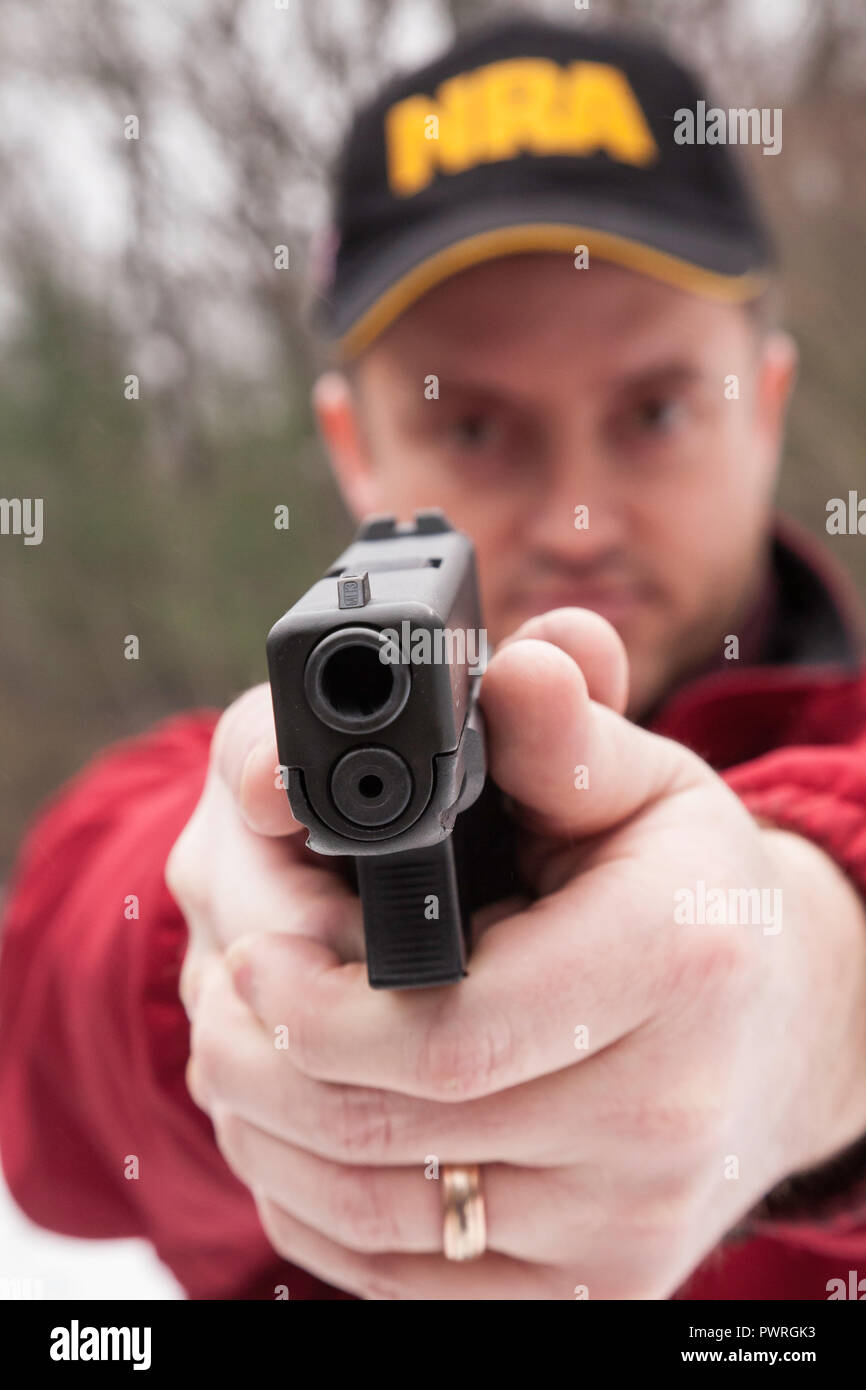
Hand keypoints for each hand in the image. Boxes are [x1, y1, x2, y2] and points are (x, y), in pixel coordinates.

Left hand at [181, 610, 865, 1298]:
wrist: (778, 1036)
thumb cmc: (689, 895)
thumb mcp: (644, 788)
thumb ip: (564, 733)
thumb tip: (517, 667)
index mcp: (675, 965)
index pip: (447, 1027)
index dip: (314, 1002)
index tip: (243, 956)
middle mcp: (661, 1116)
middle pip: (384, 1130)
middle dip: (262, 1061)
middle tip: (217, 995)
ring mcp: (623, 1226)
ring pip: (372, 1218)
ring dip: (271, 1134)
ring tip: (240, 1055)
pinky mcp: (590, 1292)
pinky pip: (405, 1284)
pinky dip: (321, 1211)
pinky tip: (302, 1137)